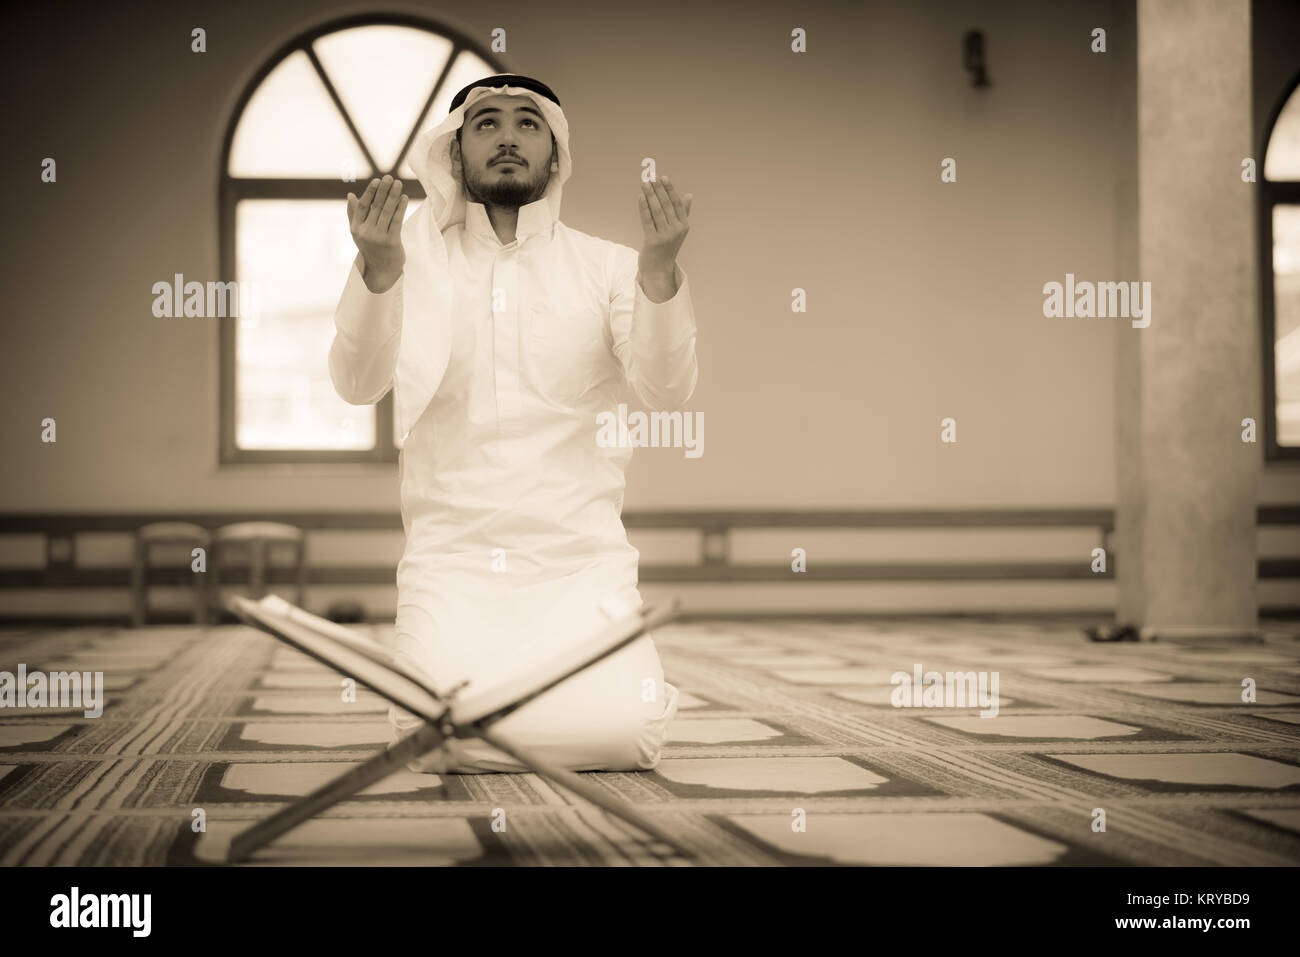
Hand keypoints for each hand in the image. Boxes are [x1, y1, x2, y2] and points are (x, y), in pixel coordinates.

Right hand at [347, 175, 407, 292]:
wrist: (382, 271)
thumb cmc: (371, 248)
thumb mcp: (359, 233)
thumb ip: (354, 214)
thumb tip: (350, 195)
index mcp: (356, 228)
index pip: (363, 206)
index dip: (370, 192)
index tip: (377, 180)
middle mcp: (366, 232)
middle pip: (376, 206)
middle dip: (384, 190)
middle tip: (390, 177)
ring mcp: (378, 238)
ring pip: (387, 212)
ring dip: (393, 196)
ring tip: (399, 184)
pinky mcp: (391, 242)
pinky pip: (397, 221)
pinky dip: (401, 208)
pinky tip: (404, 198)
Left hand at [637, 176, 691, 281]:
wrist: (659, 269)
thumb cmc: (667, 247)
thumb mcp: (678, 231)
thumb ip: (683, 213)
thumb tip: (689, 195)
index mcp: (683, 226)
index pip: (677, 203)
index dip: (670, 190)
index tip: (663, 177)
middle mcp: (676, 231)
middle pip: (666, 205)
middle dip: (658, 190)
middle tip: (650, 177)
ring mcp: (665, 236)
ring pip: (656, 211)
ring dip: (650, 195)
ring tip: (644, 184)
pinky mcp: (653, 241)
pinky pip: (647, 220)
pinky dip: (643, 207)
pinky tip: (640, 196)